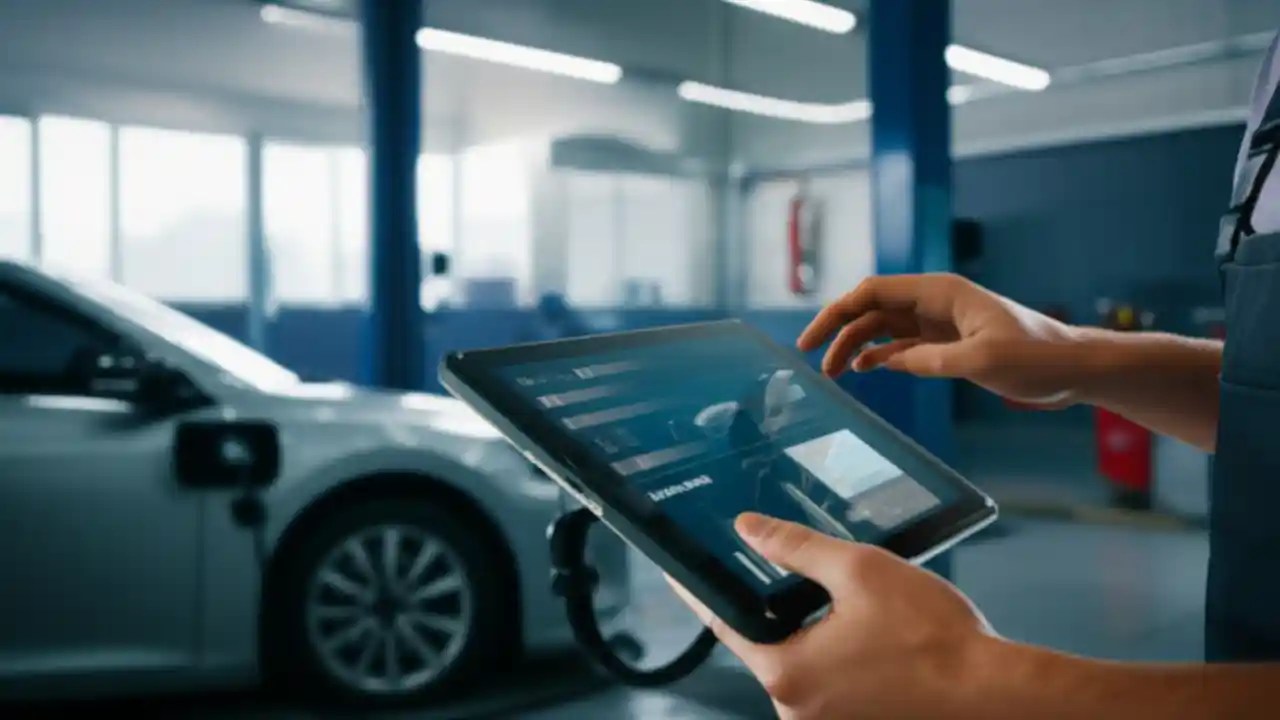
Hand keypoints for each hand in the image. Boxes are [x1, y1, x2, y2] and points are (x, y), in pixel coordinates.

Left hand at [669, 513, 997, 719]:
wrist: (996, 694)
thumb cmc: (933, 635)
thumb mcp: (860, 571)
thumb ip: (796, 547)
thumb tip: (747, 529)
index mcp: (787, 674)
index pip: (725, 623)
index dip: (701, 591)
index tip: (679, 571)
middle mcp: (797, 712)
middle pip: (767, 647)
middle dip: (779, 612)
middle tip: (803, 581)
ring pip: (801, 667)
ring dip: (814, 637)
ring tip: (856, 611)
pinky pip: (829, 687)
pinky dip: (837, 659)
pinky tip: (870, 639)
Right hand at [798, 273, 1082, 406]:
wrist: (1072, 367)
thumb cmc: (1036, 357)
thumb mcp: (982, 361)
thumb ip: (930, 360)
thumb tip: (888, 362)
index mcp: (940, 292)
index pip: (872, 292)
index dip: (837, 313)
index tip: (811, 339)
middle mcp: (934, 302)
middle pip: (870, 309)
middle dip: (838, 331)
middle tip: (811, 359)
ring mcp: (939, 323)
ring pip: (882, 328)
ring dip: (855, 347)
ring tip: (833, 373)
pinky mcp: (947, 343)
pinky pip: (901, 345)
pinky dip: (879, 356)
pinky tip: (864, 371)